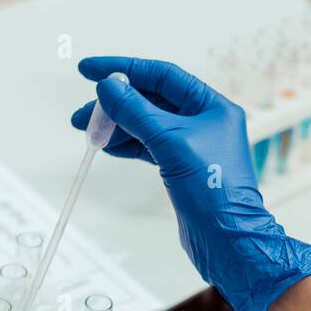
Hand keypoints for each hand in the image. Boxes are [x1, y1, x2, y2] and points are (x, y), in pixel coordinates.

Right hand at [72, 56, 310, 310]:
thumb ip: (136, 112)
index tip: (89, 70)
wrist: (227, 241)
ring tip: (87, 131)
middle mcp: (204, 122)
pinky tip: (106, 146)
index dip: (123, 69)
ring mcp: (193, 146)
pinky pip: (148, 147)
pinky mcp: (182, 169)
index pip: (161, 75)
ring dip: (116, 126)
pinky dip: (127, 145)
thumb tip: (107, 87)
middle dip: (115, 104)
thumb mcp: (171, 143)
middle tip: (83, 113)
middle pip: (151, 100)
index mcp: (211, 106)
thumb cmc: (213, 192)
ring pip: (146, 125)